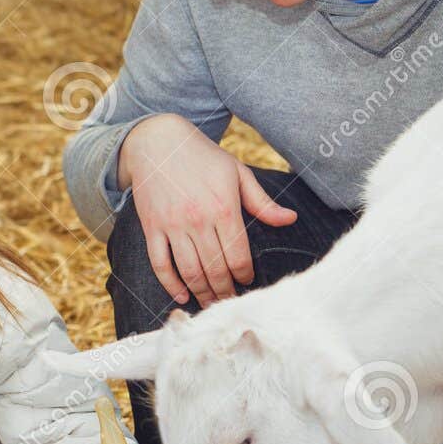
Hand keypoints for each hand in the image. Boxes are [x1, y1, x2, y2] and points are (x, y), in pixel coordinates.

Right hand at [118, 115, 296, 306]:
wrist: (159, 141)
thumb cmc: (202, 157)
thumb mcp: (237, 173)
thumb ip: (262, 202)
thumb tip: (290, 219)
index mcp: (224, 207)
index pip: (238, 255)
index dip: (244, 274)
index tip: (246, 281)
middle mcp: (198, 219)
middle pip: (215, 269)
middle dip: (225, 291)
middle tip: (230, 301)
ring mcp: (172, 225)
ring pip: (189, 271)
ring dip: (202, 293)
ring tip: (210, 302)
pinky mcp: (152, 227)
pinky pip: (160, 264)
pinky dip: (171, 284)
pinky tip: (182, 295)